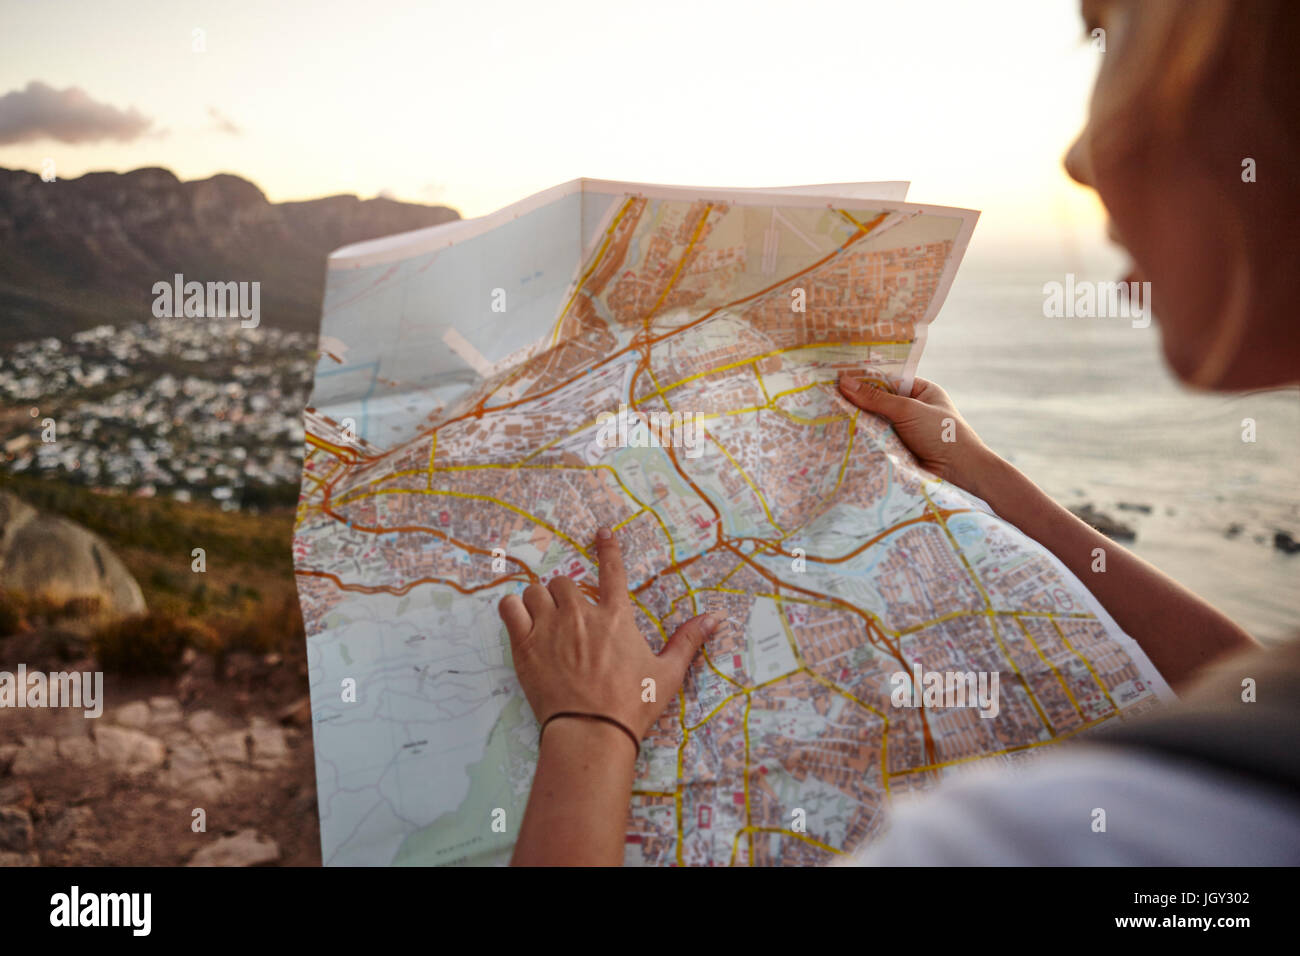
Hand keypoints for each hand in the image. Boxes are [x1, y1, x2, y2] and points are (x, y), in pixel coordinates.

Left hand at [498, 527, 722, 742]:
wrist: (592, 731)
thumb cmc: (631, 705)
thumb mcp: (667, 673)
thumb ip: (687, 641)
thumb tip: (714, 619)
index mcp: (616, 618)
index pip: (612, 571)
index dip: (607, 548)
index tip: (601, 533)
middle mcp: (581, 615)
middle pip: (564, 581)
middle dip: (565, 594)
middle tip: (567, 616)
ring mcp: (550, 627)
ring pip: (535, 591)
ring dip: (539, 601)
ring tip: (544, 619)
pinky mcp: (525, 645)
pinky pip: (510, 608)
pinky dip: (513, 609)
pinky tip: (520, 620)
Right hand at [836, 371, 1003, 497]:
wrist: (960, 473)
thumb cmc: (942, 433)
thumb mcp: (908, 410)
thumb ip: (876, 398)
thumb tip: (844, 383)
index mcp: (921, 392)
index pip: (887, 380)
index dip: (865, 379)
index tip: (837, 376)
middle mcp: (912, 410)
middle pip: (878, 402)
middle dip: (857, 402)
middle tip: (825, 395)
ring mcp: (904, 432)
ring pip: (875, 424)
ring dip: (858, 423)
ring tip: (826, 414)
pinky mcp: (897, 451)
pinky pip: (876, 442)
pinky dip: (863, 440)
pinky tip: (840, 435)